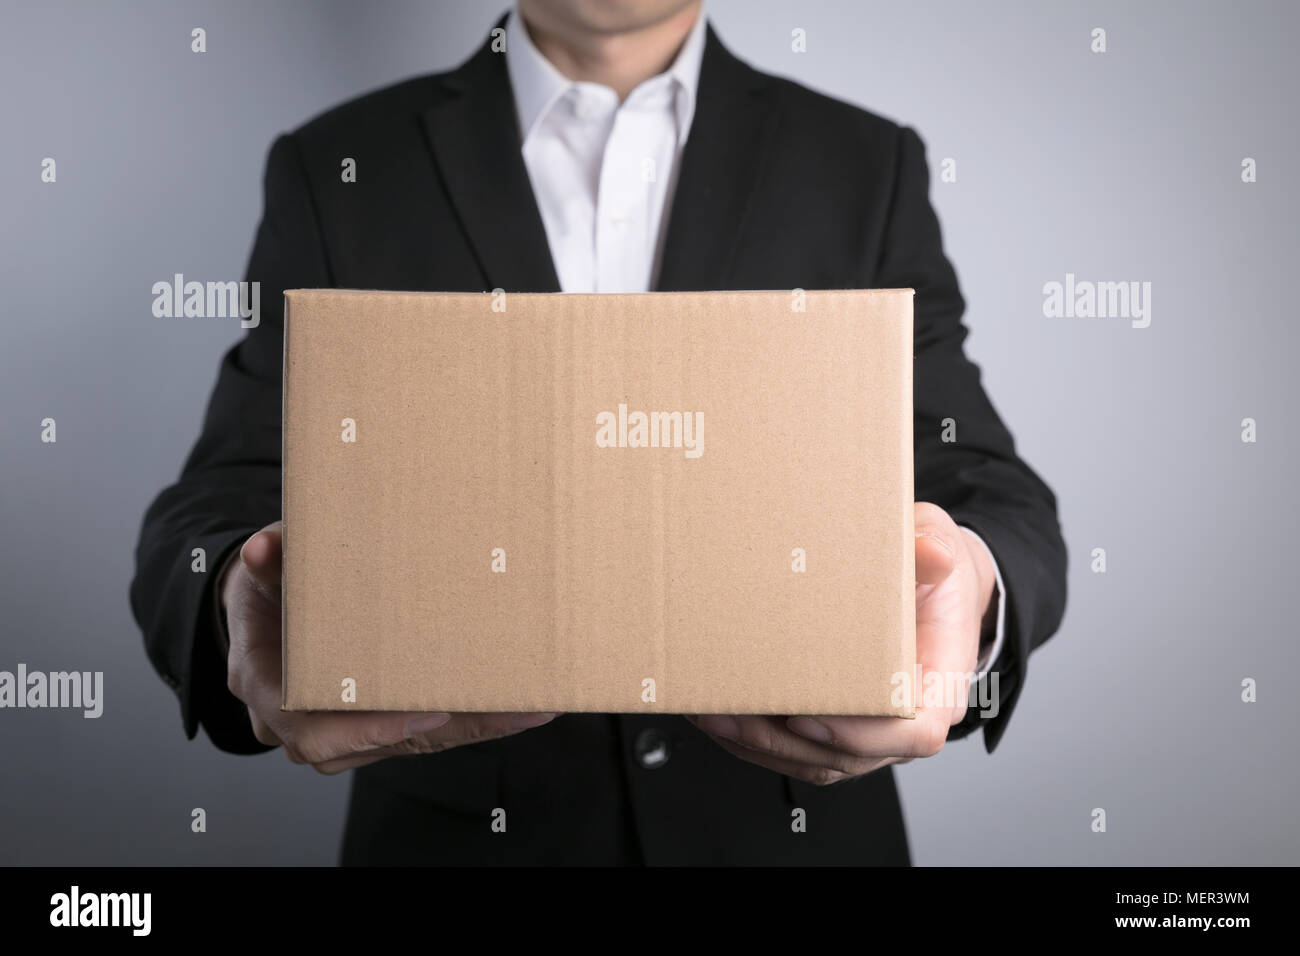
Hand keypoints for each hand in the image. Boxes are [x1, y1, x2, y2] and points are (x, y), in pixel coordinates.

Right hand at [220, 521, 559, 773]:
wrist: (261, 610)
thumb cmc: (266, 588)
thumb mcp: (261, 569)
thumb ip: (268, 560)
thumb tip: (262, 548)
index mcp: (266, 688)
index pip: (310, 730)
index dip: (364, 729)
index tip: (417, 716)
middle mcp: (300, 722)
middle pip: (376, 746)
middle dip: (442, 731)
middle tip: (501, 710)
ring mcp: (340, 729)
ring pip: (407, 745)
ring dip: (469, 729)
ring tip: (527, 709)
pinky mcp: (376, 725)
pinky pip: (423, 734)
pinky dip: (468, 721)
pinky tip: (519, 707)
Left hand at [686, 501, 995, 785]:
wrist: (930, 587)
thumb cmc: (933, 576)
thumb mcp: (938, 545)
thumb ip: (932, 548)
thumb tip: (933, 554)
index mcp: (939, 684)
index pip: (913, 733)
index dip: (862, 735)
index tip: (810, 716)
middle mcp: (904, 720)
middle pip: (848, 755)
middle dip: (785, 740)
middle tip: (735, 712)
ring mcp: (868, 731)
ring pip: (816, 759)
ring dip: (760, 745)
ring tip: (713, 715)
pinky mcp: (836, 726)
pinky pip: (799, 749)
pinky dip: (756, 741)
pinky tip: (721, 716)